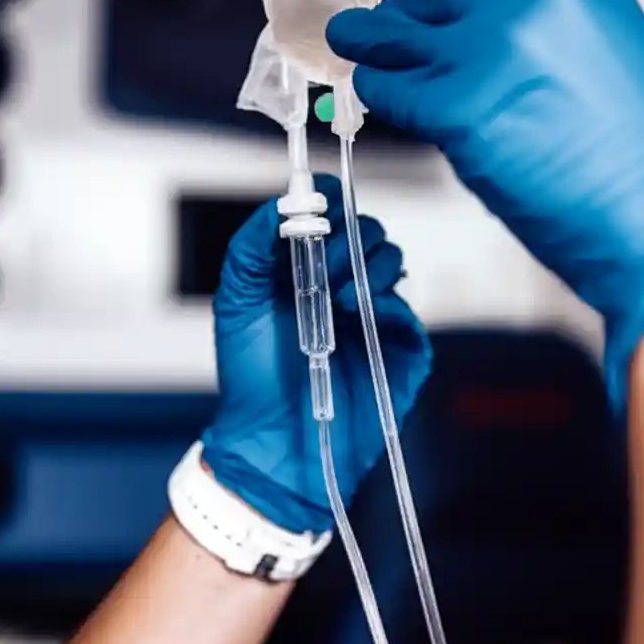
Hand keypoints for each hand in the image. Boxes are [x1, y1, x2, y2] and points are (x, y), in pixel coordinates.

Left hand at [202, 175, 431, 532]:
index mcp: (308, 270)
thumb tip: (279, 205)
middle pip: (367, 231)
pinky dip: (385, 302)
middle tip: (319, 266)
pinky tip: (355, 313)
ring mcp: (375, 317)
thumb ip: (251, 248)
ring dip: (365, 265)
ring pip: (392, 260)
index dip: (327, 202)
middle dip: (345, 237)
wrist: (270, 441)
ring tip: (335, 297)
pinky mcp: (399, 351)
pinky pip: (406, 311)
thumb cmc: (251, 378)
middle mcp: (345, 286)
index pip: (332, 215)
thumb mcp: (236, 302)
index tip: (314, 204)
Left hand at [327, 0, 643, 405]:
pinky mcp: (464, 107)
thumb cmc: (635, 154)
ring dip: (369, 40)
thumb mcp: (592, 50)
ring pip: (393, 29)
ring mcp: (494, 48)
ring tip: (352, 41)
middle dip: (400, 8)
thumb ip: (530, 26)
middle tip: (378, 23)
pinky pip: (390, 87)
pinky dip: (379, 94)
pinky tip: (382, 99)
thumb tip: (463, 26)